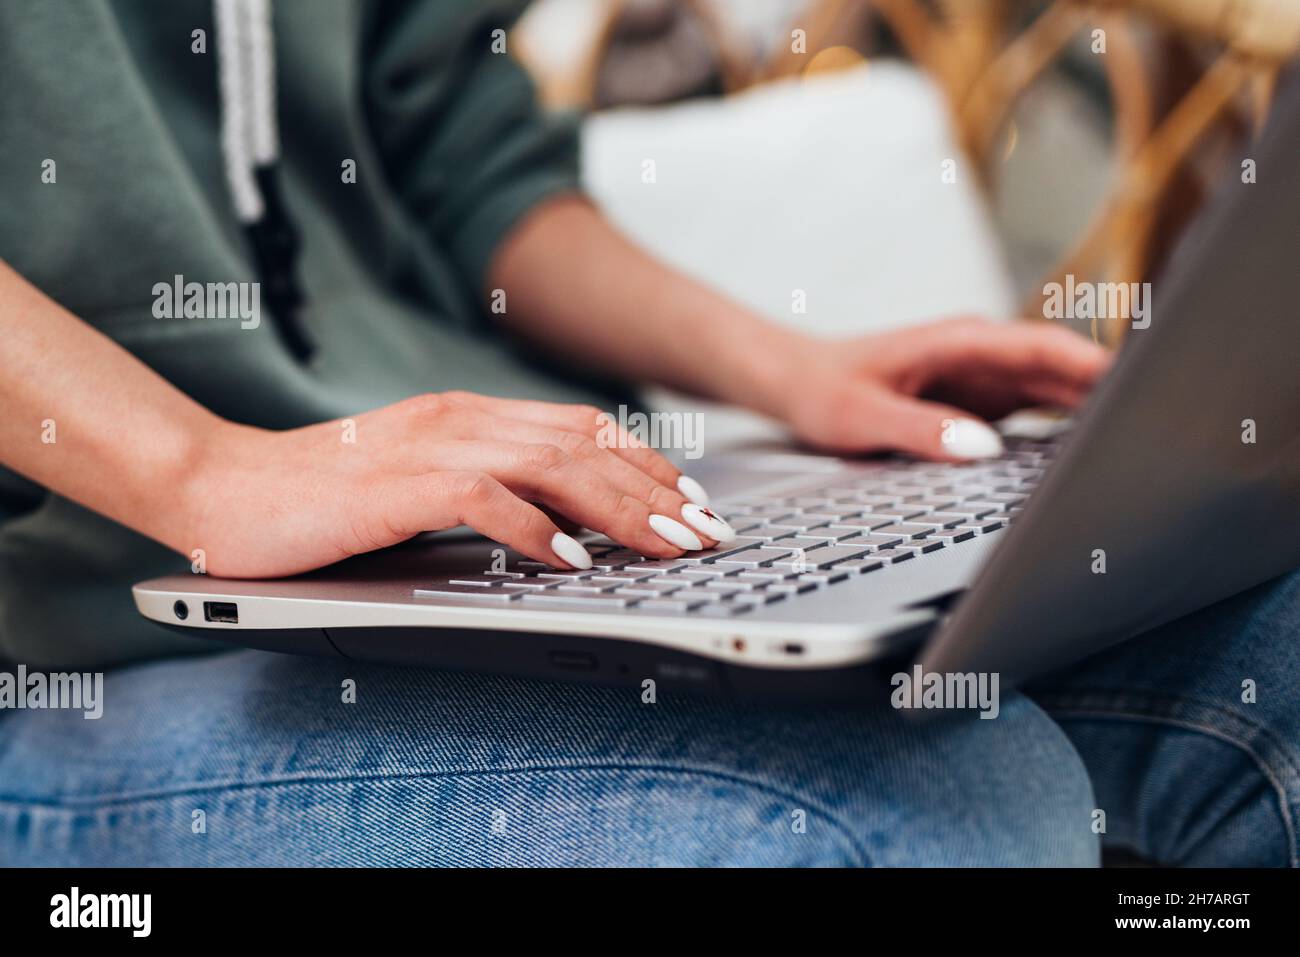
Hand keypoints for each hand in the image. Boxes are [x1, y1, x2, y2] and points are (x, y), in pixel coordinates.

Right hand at [175, 392, 736, 578]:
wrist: (223, 488)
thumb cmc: (323, 497)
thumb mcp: (423, 483)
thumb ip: (491, 486)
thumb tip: (567, 525)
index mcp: (470, 415)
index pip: (583, 429)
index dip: (647, 465)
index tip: (693, 503)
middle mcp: (460, 420)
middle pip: (586, 447)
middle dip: (656, 492)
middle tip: (707, 534)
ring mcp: (428, 446)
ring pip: (553, 466)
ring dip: (621, 510)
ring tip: (671, 547)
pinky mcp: (394, 484)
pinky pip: (485, 501)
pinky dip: (537, 530)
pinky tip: (574, 561)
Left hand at [748, 317, 1110, 458]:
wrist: (798, 382)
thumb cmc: (823, 390)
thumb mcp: (860, 417)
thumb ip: (919, 430)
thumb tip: (981, 447)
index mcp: (957, 343)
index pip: (1040, 347)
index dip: (1091, 363)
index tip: (1132, 384)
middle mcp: (980, 355)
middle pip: (1061, 368)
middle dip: (1110, 392)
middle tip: (1152, 428)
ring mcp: (985, 378)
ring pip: (1056, 391)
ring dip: (1094, 413)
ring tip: (1135, 447)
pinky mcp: (982, 403)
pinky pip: (1037, 413)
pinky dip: (1066, 431)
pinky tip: (1090, 457)